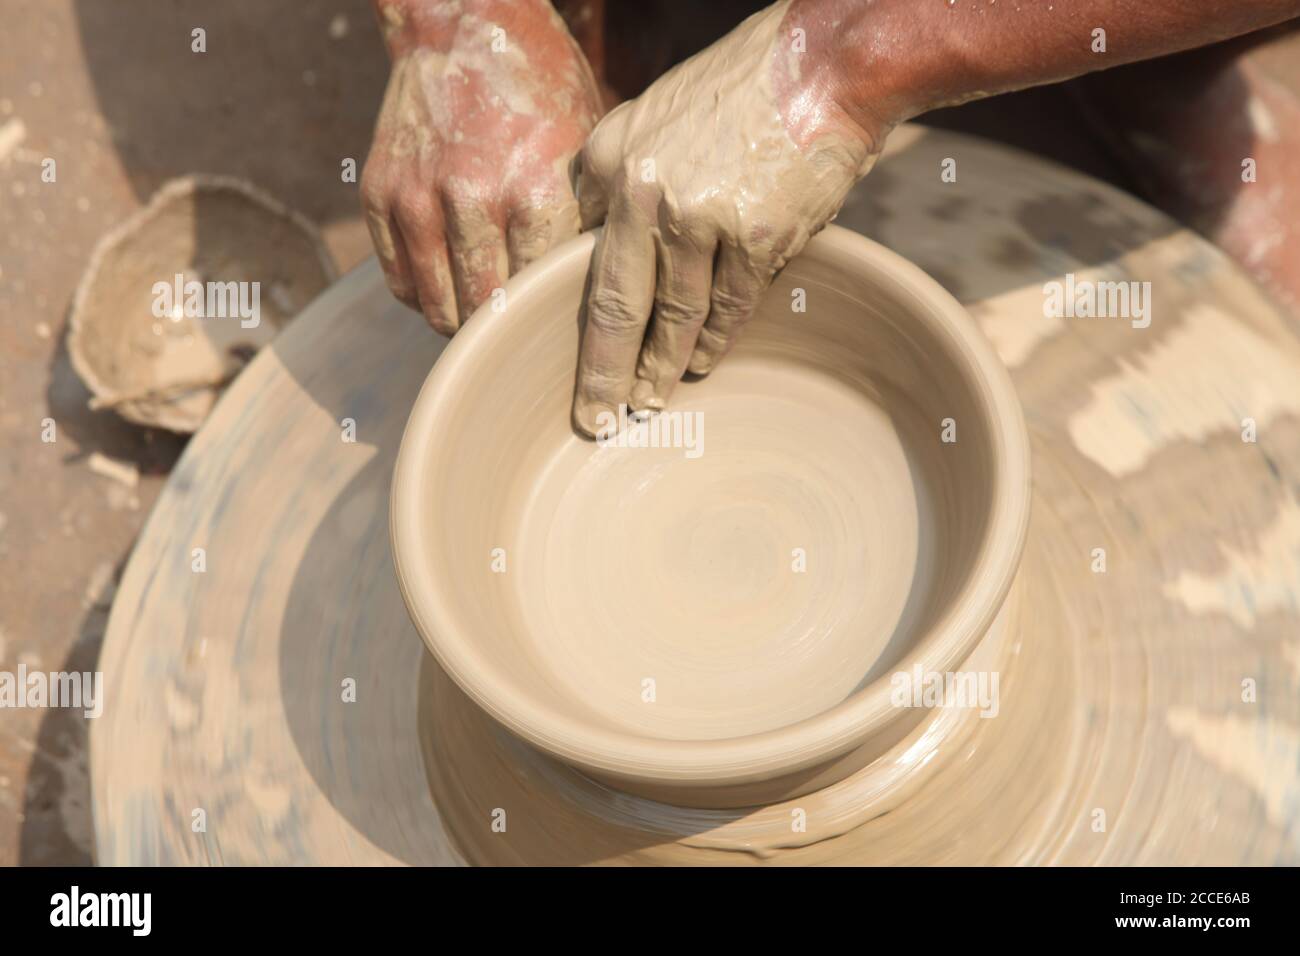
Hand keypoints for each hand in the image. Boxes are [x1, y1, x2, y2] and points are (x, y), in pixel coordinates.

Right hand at [362, 0, 601, 334]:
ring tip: (485, 315)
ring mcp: (418, 198)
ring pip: (438, 309)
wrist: (466, 25)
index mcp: (537, 192)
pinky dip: (424, 295)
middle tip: (520, 333)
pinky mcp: (379, 193)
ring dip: (462, 322)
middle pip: (487, 314)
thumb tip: (602, 297)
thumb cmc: (543, 91)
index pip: (542, 297)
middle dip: (505, 332)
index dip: (550, 316)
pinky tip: (449, 282)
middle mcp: (473, 201)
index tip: (558, 328)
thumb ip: (589, 222)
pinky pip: (400, 282)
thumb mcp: (588, 149)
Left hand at [571, 0, 887, 434]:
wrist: (819, 67)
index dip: (572, 320)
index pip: (579, 259)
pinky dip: (715, 340)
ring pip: (674, 315)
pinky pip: (729, 306)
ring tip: (650, 401)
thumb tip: (599, 243)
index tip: (567, 361)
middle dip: (604, 371)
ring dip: (661, 368)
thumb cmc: (739, 92)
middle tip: (597, 418)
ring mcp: (700, 216)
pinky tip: (702, 363)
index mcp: (611, 160)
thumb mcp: (653, 117)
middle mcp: (644, 190)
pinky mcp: (755, 236)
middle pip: (615, 304)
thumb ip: (622, 178)